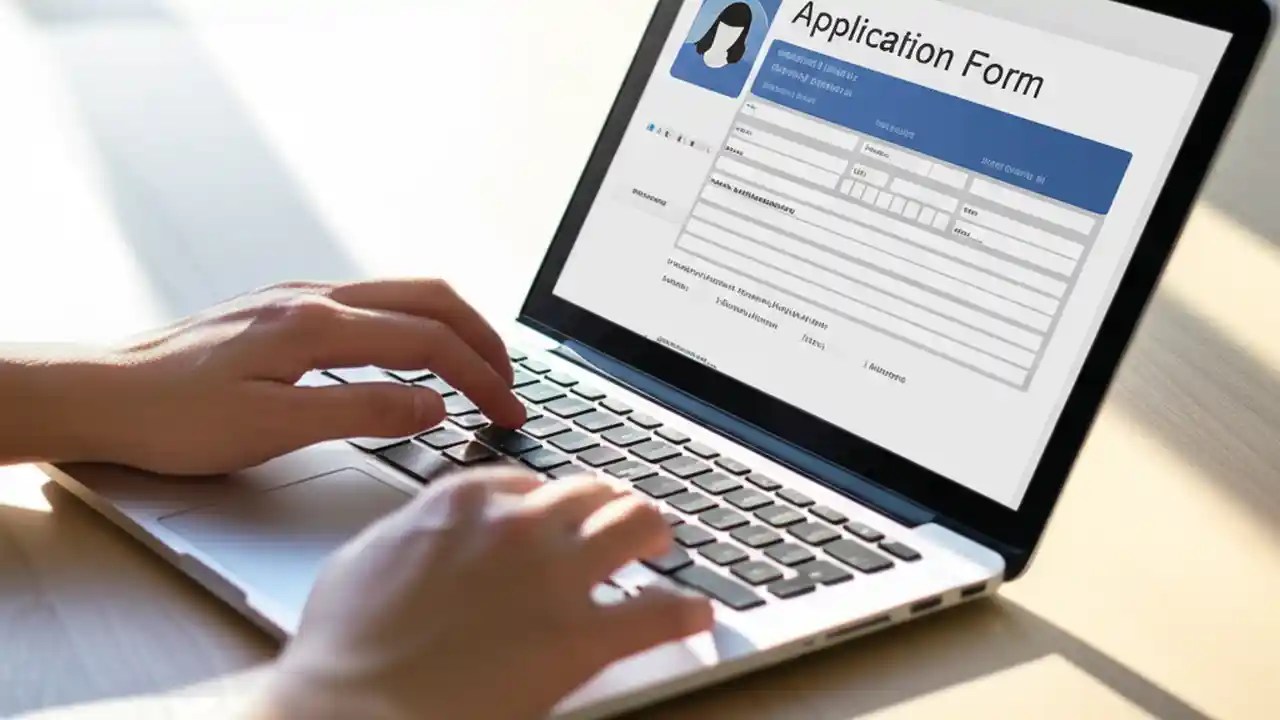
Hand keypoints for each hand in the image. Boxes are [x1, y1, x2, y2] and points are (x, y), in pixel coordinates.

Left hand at [20, 279, 525, 474]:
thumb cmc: (173, 417)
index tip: (509, 410)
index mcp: (317, 325)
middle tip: (511, 383)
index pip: (428, 342)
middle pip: (429, 298)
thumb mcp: (272, 428)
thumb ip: (361, 411)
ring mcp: (300, 298)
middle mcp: (315, 298)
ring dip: (452, 326)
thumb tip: (433, 404)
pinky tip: (415, 356)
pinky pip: (374, 304)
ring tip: (479, 368)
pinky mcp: (287, 311)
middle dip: (483, 338)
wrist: (101, 392)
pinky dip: (415, 325)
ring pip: (403, 293)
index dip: (480, 377)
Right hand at [261, 469, 713, 719]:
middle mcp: (519, 524)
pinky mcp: (583, 638)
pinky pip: (659, 612)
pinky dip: (685, 611)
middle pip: (590, 492)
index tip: (554, 514)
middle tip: (621, 520)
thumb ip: (414, 533)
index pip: (526, 481)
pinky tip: (696, 613)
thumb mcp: (365, 559)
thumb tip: (431, 534)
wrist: (353, 708)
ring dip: (653, 530)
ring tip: (663, 544)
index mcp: (464, 501)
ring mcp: (556, 577)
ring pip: (635, 523)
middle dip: (609, 502)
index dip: (546, 500)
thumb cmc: (342, 648)